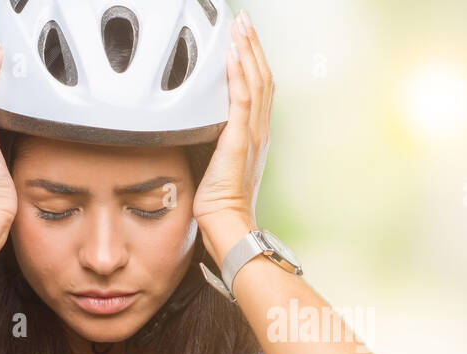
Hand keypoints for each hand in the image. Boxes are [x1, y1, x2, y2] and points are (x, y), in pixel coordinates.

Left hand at [193, 9, 272, 233]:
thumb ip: (218, 138)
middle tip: (245, 20)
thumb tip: (203, 123)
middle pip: (262, 77)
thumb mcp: (220, 161)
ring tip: (241, 27)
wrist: (227, 220)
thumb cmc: (221, 201)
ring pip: (256, 82)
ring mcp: (252, 133)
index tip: (246, 37)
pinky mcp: (240, 139)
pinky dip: (239, 75)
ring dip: (248, 51)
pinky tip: (233, 56)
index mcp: (257, 134)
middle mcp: (260, 130)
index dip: (255, 59)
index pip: (260, 87)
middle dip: (253, 45)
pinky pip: (242, 100)